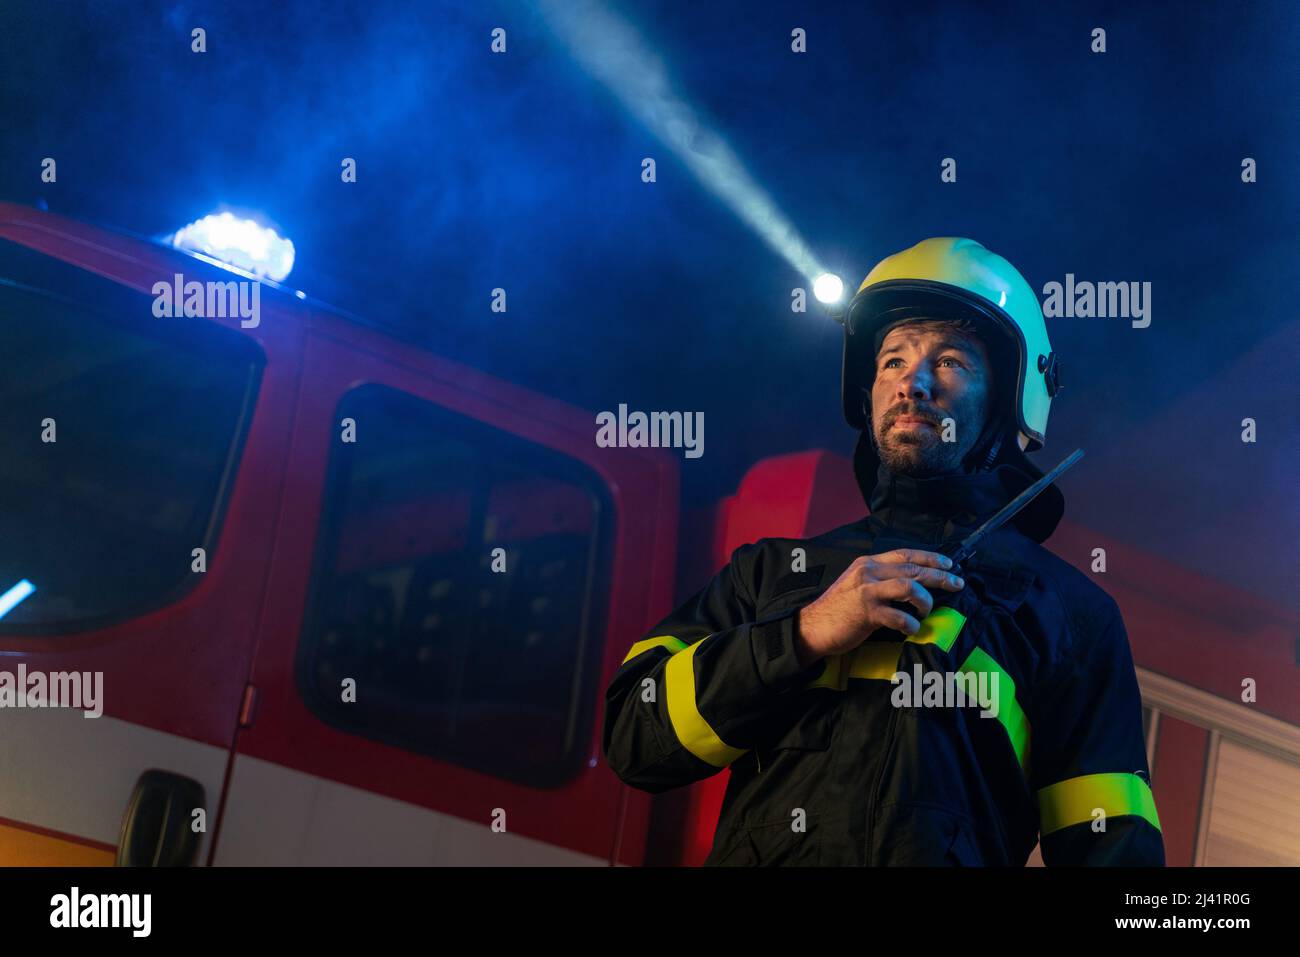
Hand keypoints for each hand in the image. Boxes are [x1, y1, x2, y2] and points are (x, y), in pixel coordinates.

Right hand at [794, 549, 964, 665]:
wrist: (813, 627)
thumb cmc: (839, 610)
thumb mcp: (858, 585)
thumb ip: (881, 580)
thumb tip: (913, 585)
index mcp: (868, 564)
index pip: (905, 554)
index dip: (930, 557)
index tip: (949, 563)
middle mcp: (868, 572)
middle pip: (913, 569)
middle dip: (940, 576)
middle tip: (957, 584)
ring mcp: (867, 592)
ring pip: (909, 587)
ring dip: (925, 600)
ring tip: (926, 611)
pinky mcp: (867, 612)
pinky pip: (899, 616)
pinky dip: (911, 624)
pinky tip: (911, 629)